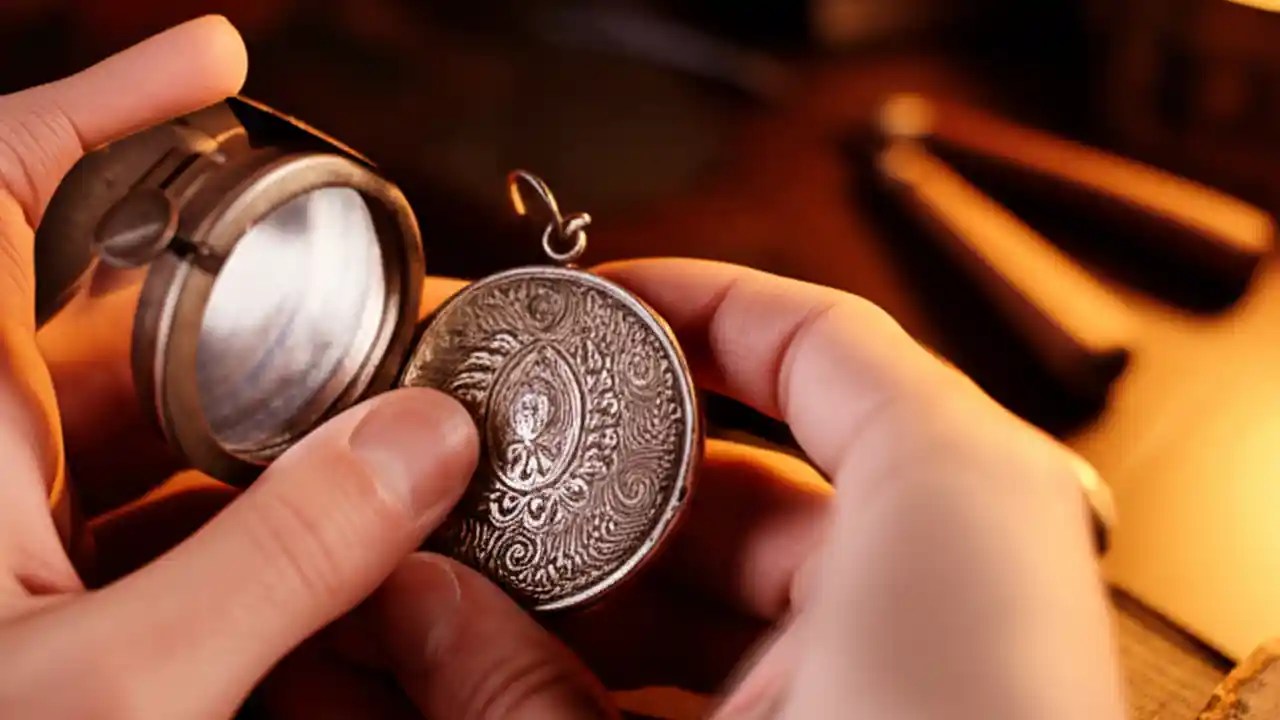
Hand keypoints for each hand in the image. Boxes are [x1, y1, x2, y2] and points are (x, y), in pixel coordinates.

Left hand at [0, 17, 479, 717]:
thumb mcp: (117, 691)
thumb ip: (283, 558)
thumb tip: (425, 445)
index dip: (103, 103)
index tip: (217, 57)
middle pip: (113, 294)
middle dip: (239, 264)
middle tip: (357, 261)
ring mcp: (27, 532)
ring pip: (159, 408)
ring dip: (268, 388)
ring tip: (376, 384)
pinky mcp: (68, 596)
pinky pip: (180, 503)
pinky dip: (259, 488)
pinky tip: (334, 505)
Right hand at [359, 260, 1126, 718]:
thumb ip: (521, 681)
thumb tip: (401, 603)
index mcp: (942, 513)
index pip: (812, 340)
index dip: (684, 301)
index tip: (578, 303)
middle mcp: (943, 585)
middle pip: (742, 483)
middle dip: (593, 485)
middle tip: (482, 471)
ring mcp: (909, 664)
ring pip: (731, 599)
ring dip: (600, 591)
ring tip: (468, 576)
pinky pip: (750, 672)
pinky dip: (643, 674)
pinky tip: (526, 671)